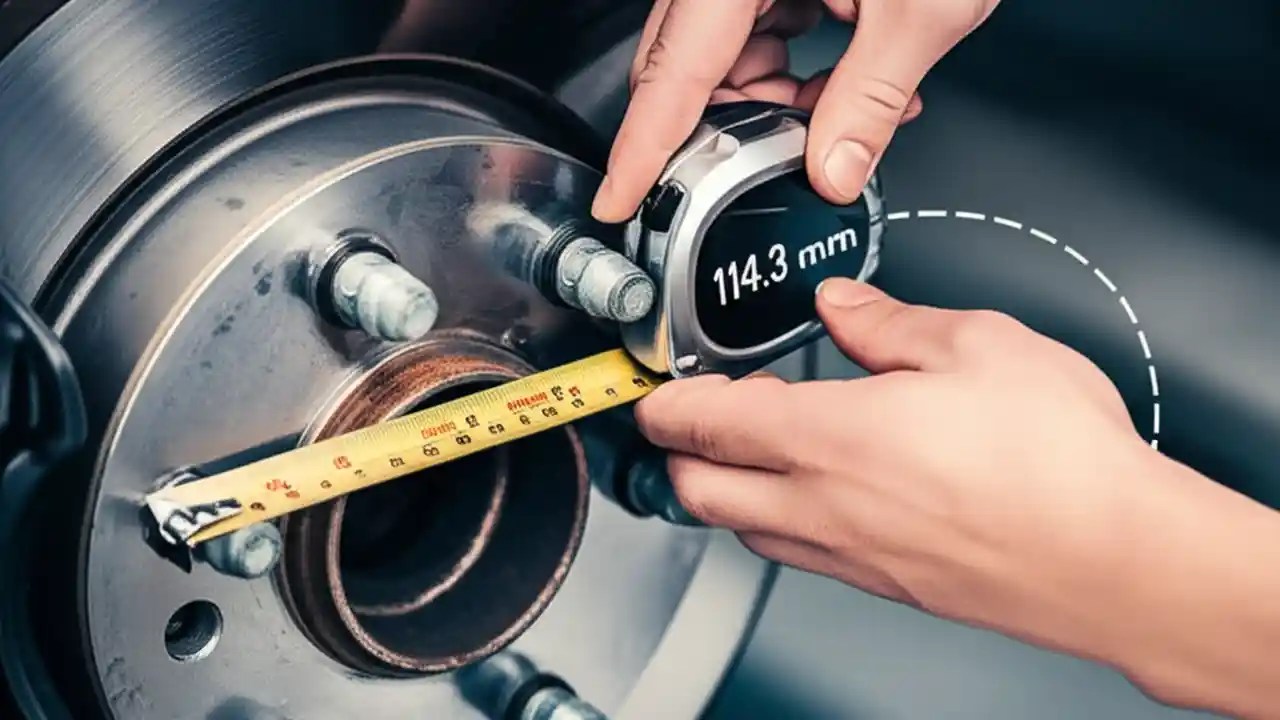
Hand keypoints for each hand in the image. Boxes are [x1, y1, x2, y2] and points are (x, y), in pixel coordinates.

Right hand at [592, 0, 999, 221]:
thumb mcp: (919, 11)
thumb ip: (869, 100)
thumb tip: (835, 169)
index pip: (672, 72)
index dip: (641, 147)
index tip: (617, 198)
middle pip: (688, 66)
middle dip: (729, 128)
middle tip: (765, 169)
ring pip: (727, 57)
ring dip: (775, 103)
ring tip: (842, 112)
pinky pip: (761, 32)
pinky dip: (796, 69)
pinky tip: (843, 82)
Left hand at [634, 278, 1158, 657]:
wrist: (1120, 564)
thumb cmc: (1061, 465)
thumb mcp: (978, 345)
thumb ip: (889, 321)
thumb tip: (844, 304)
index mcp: (828, 437)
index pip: (700, 424)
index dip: (661, 402)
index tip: (654, 386)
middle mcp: (822, 506)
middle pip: (696, 490)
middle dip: (674, 452)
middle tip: (690, 414)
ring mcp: (849, 556)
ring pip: (740, 530)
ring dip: (725, 488)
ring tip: (752, 446)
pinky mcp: (883, 585)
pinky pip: (797, 554)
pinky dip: (776, 520)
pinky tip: (816, 490)